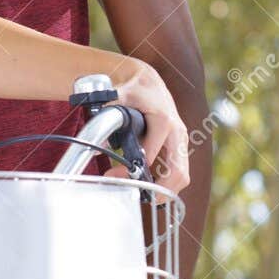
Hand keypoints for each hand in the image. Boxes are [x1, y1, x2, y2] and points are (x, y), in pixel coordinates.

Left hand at [114, 65, 189, 196]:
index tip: (112, 176)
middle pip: (178, 173)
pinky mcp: (179, 145)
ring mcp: (181, 140)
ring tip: (140, 194)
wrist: (147, 81)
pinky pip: (179, 171)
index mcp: (164, 121)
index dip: (132, 173)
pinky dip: (167, 183)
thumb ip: (107, 118)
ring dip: (163, 190)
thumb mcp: (118, 97)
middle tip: (135, 197)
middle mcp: (177, 132)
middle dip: (158, 190)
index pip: (150, 158)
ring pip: (182, 175)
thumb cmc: (133, 89)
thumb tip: (96, 145)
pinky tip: (149, 187)